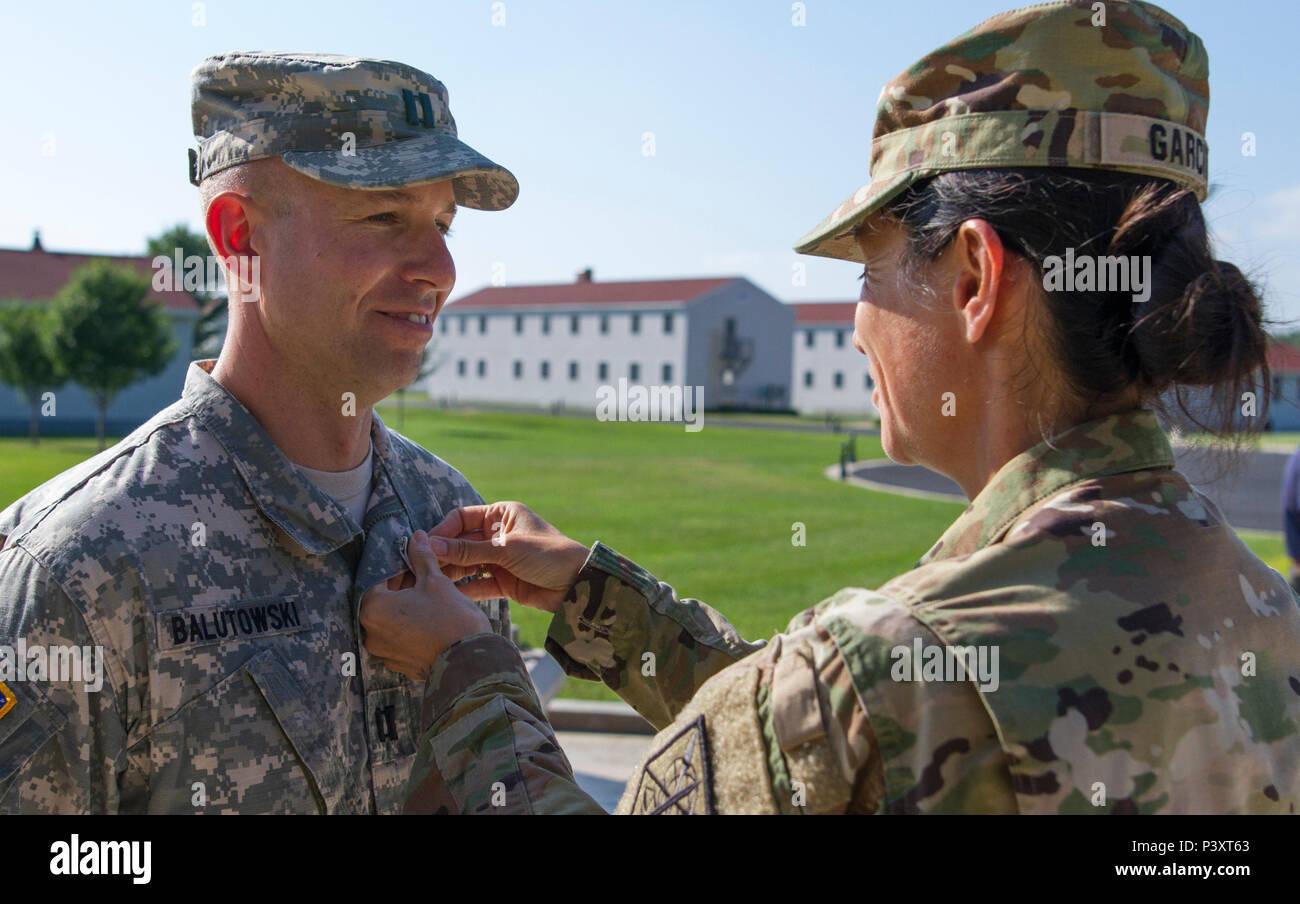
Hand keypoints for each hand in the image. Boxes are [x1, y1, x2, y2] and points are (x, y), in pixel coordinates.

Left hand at [360, 530, 491, 680]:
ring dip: (406, 609)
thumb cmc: (450, 618)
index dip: (397, 569)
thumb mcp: (436, 581)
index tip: (414, 565)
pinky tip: (431, 622)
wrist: (470, 661)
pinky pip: (400, 640)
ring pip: (391, 622)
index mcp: (373, 609)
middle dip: (401, 589)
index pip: (378, 580)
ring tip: (429, 601)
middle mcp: (371, 633)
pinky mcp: (399, 665)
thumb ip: (421, 558)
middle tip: (423, 580)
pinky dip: (411, 629)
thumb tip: (416, 537)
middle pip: (383, 602)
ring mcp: (384, 653)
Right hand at [429, 501, 589, 613]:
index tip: (424, 546)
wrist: (577, 585)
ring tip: (430, 583)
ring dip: (450, 573)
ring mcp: (500, 559)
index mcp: (501, 514)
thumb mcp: (506, 549)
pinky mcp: (503, 582)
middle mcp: (498, 534)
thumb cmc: (548, 554)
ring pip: (467, 564)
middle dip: (442, 555)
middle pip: (461, 543)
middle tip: (420, 568)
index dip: (442, 532)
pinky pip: (478, 584)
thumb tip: (430, 545)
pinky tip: (448, 596)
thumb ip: (468, 550)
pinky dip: (465, 589)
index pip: (461, 519)